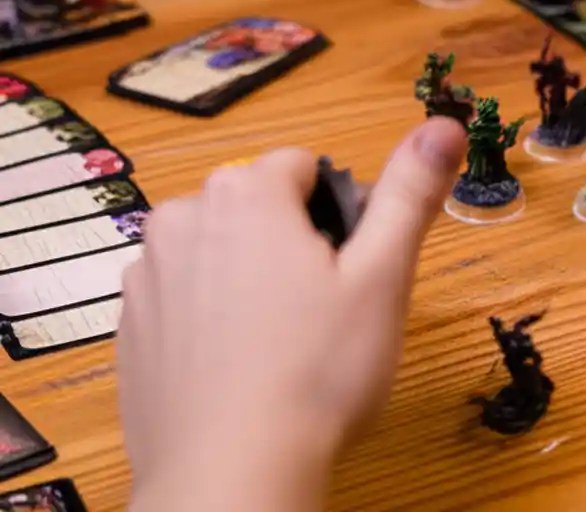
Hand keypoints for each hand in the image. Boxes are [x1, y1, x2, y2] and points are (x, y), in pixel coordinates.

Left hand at [119, 119, 465, 511]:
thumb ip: (410, 193)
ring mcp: (146, 275)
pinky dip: (213, 318)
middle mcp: (182, 219)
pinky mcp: (128, 328)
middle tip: (325, 311)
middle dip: (293, 242)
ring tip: (283, 345)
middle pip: (256, 206)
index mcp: (245, 194)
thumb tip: (444, 125)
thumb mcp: (383, 277)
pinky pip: (184, 298)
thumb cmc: (316, 373)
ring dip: (250, 277)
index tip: (352, 270)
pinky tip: (243, 368)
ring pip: (218, 251)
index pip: (304, 166)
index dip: (340, 213)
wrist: (230, 474)